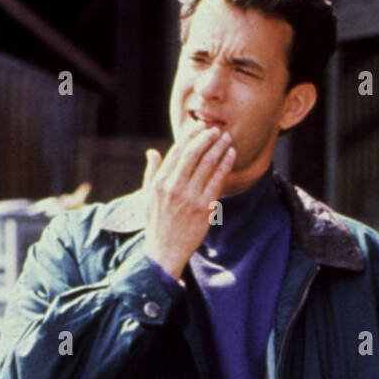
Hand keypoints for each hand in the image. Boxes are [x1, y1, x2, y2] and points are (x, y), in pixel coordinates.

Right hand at [142, 127, 235, 278]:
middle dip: (206, 138)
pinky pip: (217, 181)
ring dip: (218, 148)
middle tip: (216, 129)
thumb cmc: (157, 223)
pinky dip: (225, 165)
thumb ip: (151, 172)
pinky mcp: (204, 209)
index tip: (199, 127)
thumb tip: (152, 151)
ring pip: (207, 165)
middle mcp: (174, 187)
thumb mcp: (147, 197)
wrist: (165, 251)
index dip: (189, 136)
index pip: (177, 152)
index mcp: (160, 182)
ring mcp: (190, 198)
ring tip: (226, 138)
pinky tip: (231, 155)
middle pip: (193, 154)